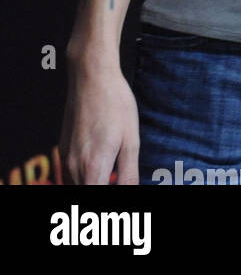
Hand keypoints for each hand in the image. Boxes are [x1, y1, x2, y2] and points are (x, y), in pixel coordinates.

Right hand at [60, 54, 140, 184]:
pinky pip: (71, 176)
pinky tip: (101, 164)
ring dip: (94, 183)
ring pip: (77, 186)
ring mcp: (65, 160)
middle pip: (86, 194)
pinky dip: (85, 177)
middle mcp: (74, 168)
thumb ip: (129, 173)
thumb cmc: (115, 104)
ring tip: (112, 174)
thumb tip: (133, 191)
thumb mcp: (131, 139)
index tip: (122, 185)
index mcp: (93, 168)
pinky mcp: (63, 150)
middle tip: (119, 177)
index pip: (98, 197)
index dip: (108, 206)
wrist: (91, 78)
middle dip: (103, 188)